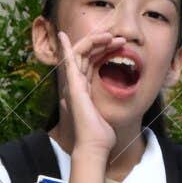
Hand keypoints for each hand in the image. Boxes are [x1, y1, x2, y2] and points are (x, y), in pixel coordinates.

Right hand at [55, 28, 122, 157]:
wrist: (95, 146)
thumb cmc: (101, 135)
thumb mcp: (108, 113)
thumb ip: (108, 105)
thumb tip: (117, 106)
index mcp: (85, 89)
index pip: (91, 62)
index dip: (103, 49)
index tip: (118, 44)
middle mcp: (77, 85)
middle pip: (87, 55)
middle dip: (102, 43)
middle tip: (119, 38)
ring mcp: (74, 85)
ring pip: (80, 54)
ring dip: (95, 42)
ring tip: (111, 36)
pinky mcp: (73, 87)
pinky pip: (68, 63)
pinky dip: (64, 48)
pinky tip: (62, 36)